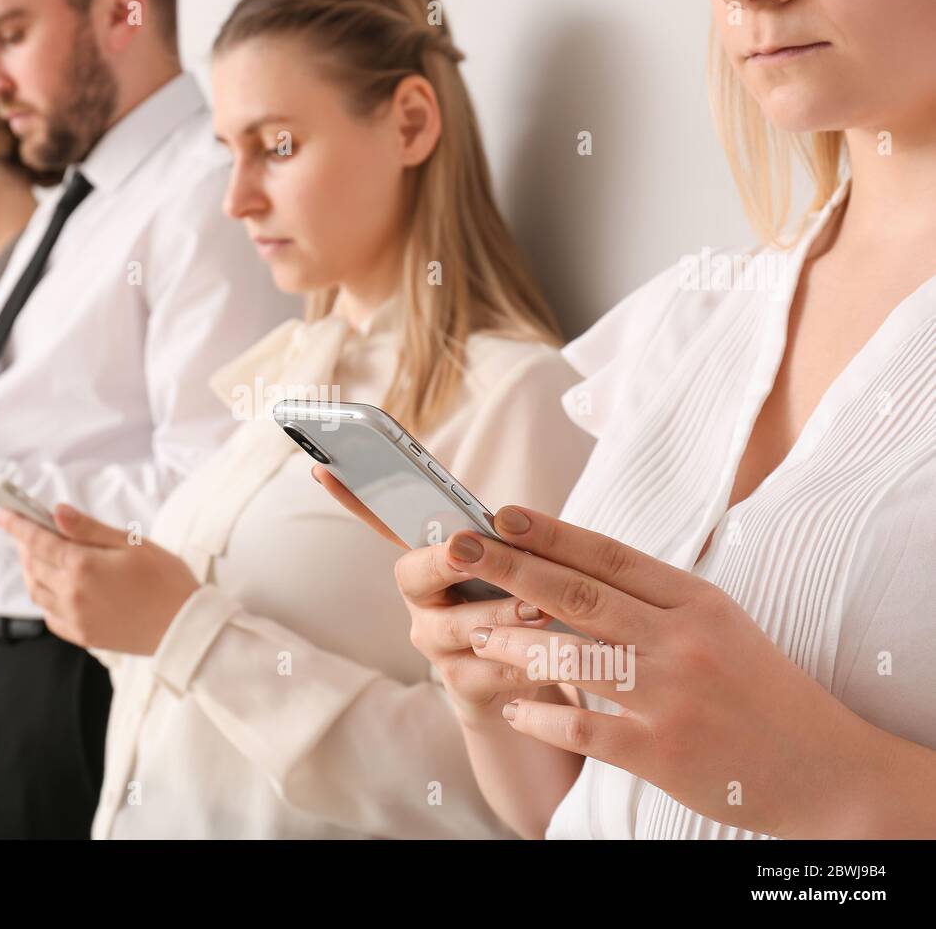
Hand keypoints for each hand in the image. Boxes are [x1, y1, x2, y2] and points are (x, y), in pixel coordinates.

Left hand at [0, 504, 198, 654]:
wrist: (184, 627)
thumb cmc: (166, 580)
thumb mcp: (132, 543)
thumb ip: (89, 529)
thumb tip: (57, 512)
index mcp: (84, 567)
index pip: (38, 541)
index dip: (17, 525)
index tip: (2, 513)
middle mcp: (72, 594)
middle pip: (33, 564)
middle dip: (25, 544)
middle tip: (26, 530)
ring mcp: (75, 618)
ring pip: (36, 591)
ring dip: (31, 570)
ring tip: (39, 555)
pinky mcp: (83, 636)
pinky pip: (50, 615)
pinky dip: (44, 597)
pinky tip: (55, 587)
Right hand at [311, 464, 563, 725]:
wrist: (529, 683)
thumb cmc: (517, 607)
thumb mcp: (511, 567)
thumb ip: (502, 541)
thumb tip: (510, 518)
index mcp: (430, 559)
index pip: (384, 521)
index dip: (353, 498)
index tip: (325, 471)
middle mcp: (421, 600)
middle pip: (414, 575)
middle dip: (443, 561)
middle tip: (465, 547)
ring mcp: (436, 644)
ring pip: (458, 625)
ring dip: (499, 614)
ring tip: (539, 609)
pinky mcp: (461, 685)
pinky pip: (487, 672)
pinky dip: (522, 662)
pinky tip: (552, 657)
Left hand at [427, 504, 893, 838]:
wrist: (824, 769)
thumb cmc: (762, 690)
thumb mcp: (721, 626)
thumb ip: (656, 600)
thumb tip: (575, 567)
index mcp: (698, 602)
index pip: (610, 554)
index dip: (550, 532)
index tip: (500, 514)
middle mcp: (682, 641)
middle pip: (578, 593)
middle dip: (510, 567)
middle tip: (459, 548)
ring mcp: (671, 696)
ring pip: (570, 656)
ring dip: (513, 642)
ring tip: (477, 632)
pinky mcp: (662, 751)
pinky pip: (582, 727)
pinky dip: (540, 716)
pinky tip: (514, 708)